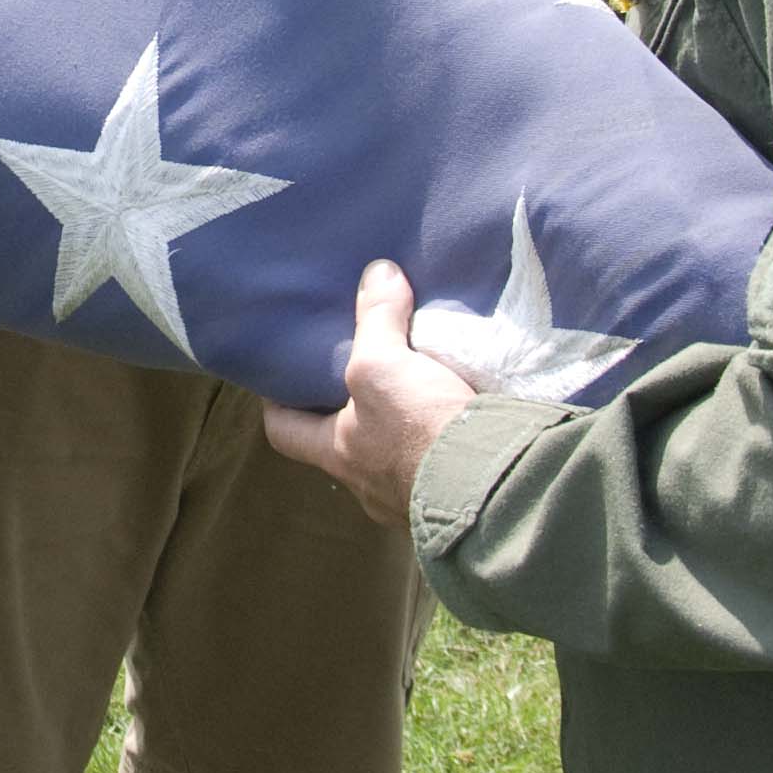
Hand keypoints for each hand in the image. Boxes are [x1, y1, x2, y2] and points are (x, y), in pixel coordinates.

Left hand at [263, 262, 481, 526]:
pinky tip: (462, 415)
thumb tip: (378, 272)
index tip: (282, 379)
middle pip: (345, 444)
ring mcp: (412, 499)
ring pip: (396, 458)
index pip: (285, 432)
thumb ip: (378, 320)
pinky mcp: (456, 499)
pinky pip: (442, 467)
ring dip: (404, 429)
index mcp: (338, 455)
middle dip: (354, 413)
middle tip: (364, 372)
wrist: (493, 488)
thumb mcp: (386, 365)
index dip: (280, 404)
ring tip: (420, 388)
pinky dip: (445, 443)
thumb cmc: (418, 431)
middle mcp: (368, 485)